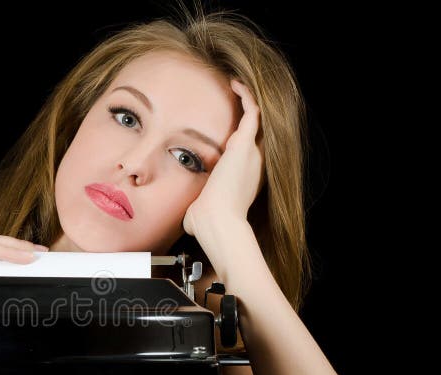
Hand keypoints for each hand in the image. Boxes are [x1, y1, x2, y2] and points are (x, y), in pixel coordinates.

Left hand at [182, 80, 264, 237]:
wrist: (216, 221)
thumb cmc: (207, 222)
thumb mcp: (202, 214)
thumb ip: (198, 211)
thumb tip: (187, 224)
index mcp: (245, 178)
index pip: (244, 152)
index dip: (237, 139)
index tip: (222, 130)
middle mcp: (254, 163)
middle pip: (252, 133)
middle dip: (242, 115)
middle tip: (230, 97)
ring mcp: (252, 152)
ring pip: (256, 118)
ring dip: (247, 101)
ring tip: (234, 85)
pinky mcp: (245, 143)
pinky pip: (252, 110)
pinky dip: (245, 96)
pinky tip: (234, 83)